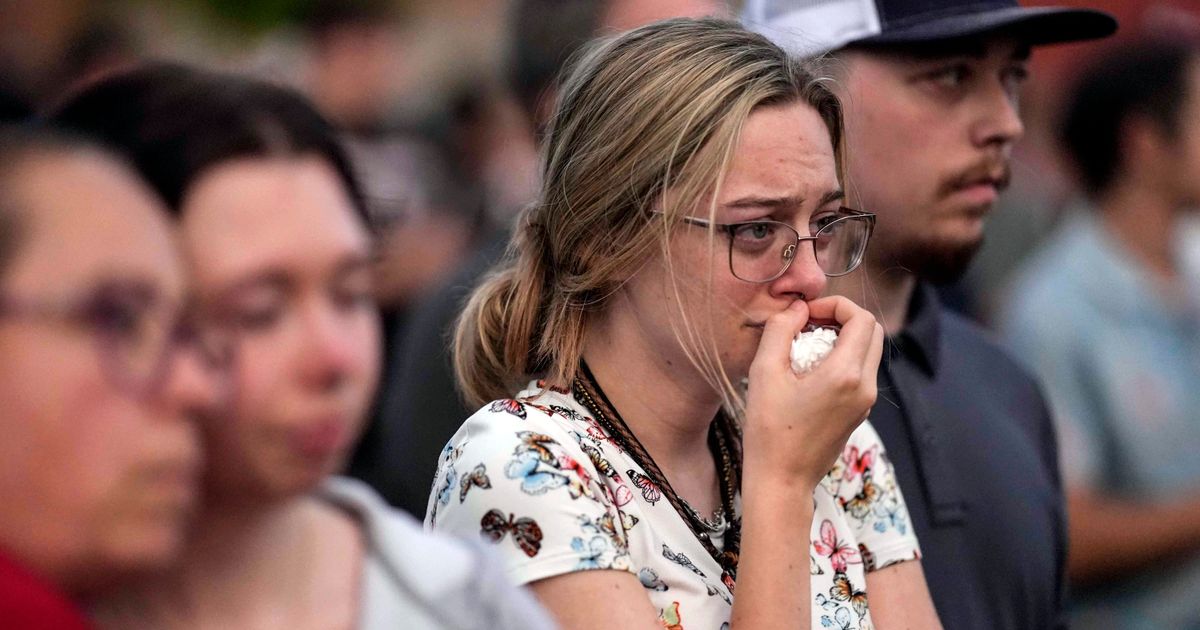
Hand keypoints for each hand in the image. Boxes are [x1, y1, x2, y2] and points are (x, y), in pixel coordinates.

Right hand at [742, 296, 883, 487]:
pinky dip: (843, 359)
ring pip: (868, 351)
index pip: (861, 318)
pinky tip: (810, 370)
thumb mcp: (765, 372)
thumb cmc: (769, 430)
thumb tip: (796, 308)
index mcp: (845, 374)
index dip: (835, 305)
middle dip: (842, 318)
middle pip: (872, 332)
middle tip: (809, 325)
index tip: (807, 314)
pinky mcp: (859, 412)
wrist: (782, 480)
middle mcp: (864, 386)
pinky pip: (861, 372)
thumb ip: (780, 330)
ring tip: (805, 347)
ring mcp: (865, 402)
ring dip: (843, 338)